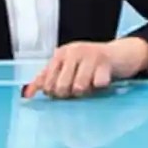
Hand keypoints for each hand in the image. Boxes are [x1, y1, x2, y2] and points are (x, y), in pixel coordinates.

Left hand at [22, 39, 147, 98]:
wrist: (121, 54)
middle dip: (69, 94)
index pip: (47, 81)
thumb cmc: (91, 63)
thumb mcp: (67, 67)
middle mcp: (73, 52)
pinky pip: (98, 84)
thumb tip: (26, 94)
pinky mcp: (105, 61)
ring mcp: (89, 55)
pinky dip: (101, 88)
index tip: (64, 93)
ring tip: (91, 85)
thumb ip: (47, 79)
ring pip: (79, 87)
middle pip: (61, 86)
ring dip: (87, 92)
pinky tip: (103, 80)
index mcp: (61, 54)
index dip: (54, 93)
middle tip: (79, 90)